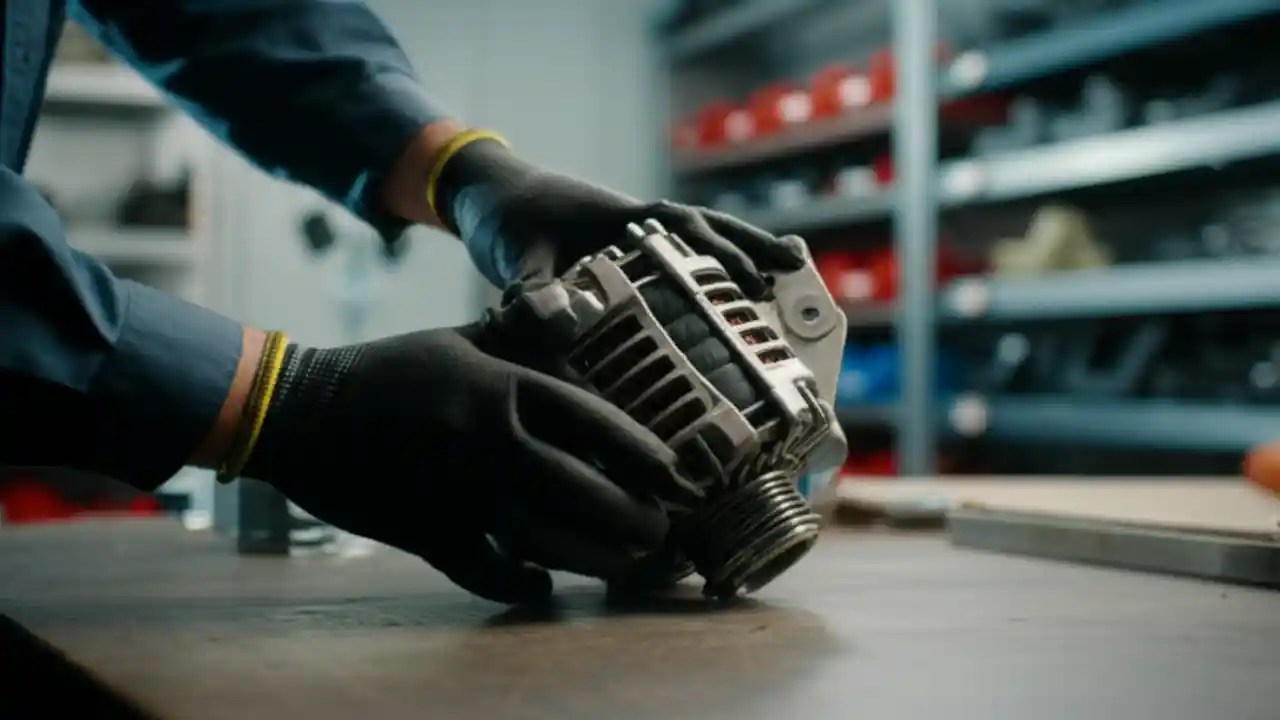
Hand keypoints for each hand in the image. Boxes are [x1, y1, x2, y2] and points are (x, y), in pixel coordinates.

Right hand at [240, 324, 699, 603]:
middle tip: (661, 532)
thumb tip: (573, 317)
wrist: (300, 412)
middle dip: (631, 516)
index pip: (588, 418)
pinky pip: (484, 568)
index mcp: (498, 385)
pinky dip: (517, 582)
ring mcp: (456, 488)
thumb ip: (516, 337)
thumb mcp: (456, 342)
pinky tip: (544, 585)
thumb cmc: (386, 371)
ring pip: (542, 536)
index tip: (673, 472)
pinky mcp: (426, 530)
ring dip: (592, 557)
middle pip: (580, 487)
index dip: (638, 449)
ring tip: (626, 565)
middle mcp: (486, 437)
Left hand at [433, 136, 805, 294]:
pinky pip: (680, 256)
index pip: (681, 230)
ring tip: (788, 271)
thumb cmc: (506, 219)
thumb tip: (548, 314)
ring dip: (741, 251)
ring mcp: (637, 234)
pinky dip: (711, 268)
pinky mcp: (630, 249)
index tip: (749, 278)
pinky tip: (735, 293)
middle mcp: (637, 222)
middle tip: (788, 275)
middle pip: (706, 229)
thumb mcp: (515, 256)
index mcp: (618, 217)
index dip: (716, 253)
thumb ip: (531, 286)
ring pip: (702, 238)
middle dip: (747, 249)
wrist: (492, 196)